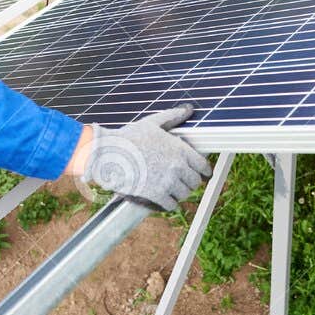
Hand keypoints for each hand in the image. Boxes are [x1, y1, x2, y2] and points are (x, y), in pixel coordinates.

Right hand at [80, 104, 211, 211]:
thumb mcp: (153, 122)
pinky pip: (171, 205)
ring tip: (174, 190)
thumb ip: (173, 116)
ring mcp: (167, 181)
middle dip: (190, 182)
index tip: (203, 174)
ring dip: (180, 193)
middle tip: (184, 181)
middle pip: (195, 181)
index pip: (203, 165)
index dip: (205, 171)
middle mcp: (177, 166)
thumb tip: (187, 109)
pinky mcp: (156, 194)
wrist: (109, 153)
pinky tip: (166, 200)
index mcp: (180, 149)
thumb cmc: (129, 136)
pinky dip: (170, 204)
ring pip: (184, 194)